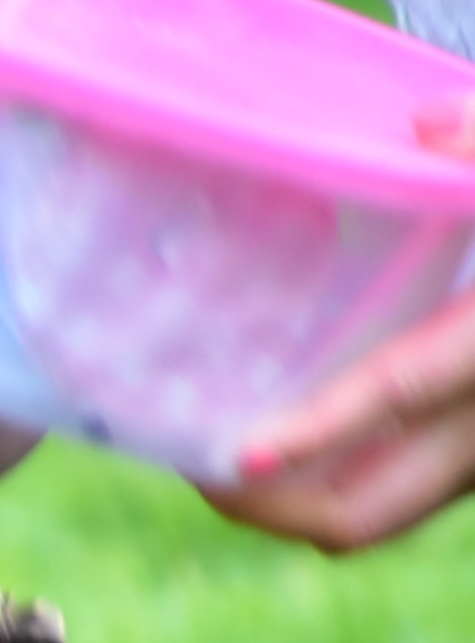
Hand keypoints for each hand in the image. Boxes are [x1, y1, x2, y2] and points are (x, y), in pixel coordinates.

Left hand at [213, 98, 474, 553]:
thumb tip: (423, 126)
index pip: (401, 392)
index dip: (318, 431)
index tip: (243, 459)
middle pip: (360, 513)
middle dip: (267, 508)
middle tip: (195, 467)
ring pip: (368, 517)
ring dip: (287, 503)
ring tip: (211, 456)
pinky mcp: (467, 458)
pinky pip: (387, 496)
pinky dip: (324, 482)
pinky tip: (272, 438)